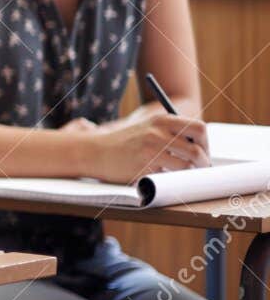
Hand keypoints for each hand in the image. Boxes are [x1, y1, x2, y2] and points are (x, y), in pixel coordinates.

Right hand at [81, 102, 208, 182]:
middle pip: (196, 150)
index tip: (202, 152)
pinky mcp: (144, 167)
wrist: (94, 151)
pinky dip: (169, 179)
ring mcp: (151, 151)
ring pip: (185, 166)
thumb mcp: (147, 127)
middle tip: (200, 168)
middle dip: (203, 162)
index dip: (205, 143)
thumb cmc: (123, 142)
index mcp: (161, 120)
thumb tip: (199, 146)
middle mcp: (158, 133)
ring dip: (187, 173)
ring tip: (181, 175)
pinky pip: (167, 177)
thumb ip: (170, 132)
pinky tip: (161, 177)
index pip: (199, 129)